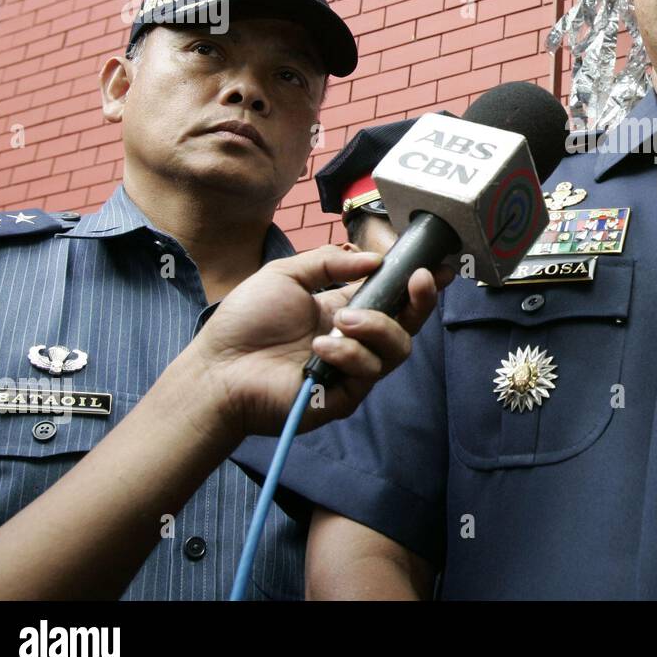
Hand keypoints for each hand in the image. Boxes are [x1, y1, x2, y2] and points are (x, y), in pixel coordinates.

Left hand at [178, 246, 447, 443]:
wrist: (217, 368)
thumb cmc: (245, 321)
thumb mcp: (286, 275)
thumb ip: (330, 263)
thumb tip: (375, 260)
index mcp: (346, 309)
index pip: (394, 296)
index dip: (419, 283)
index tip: (439, 265)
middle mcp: (356, 339)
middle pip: (408, 324)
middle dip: (420, 301)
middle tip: (417, 281)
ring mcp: (353, 370)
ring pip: (397, 349)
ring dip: (376, 328)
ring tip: (341, 320)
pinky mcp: (344, 396)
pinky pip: (368, 373)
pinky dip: (350, 355)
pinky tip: (320, 348)